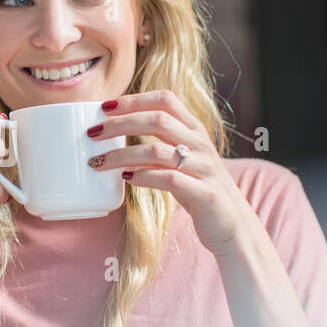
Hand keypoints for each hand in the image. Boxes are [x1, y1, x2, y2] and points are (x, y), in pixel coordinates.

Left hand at [86, 90, 254, 252]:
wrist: (234, 227)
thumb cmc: (200, 192)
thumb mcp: (185, 161)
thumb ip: (161, 146)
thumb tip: (117, 137)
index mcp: (195, 131)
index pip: (165, 99)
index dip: (134, 99)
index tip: (104, 107)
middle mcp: (201, 145)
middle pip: (157, 120)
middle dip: (120, 124)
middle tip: (92, 134)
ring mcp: (204, 168)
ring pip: (157, 151)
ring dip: (122, 155)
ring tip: (98, 162)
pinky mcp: (204, 194)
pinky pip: (168, 179)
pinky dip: (143, 177)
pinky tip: (126, 179)